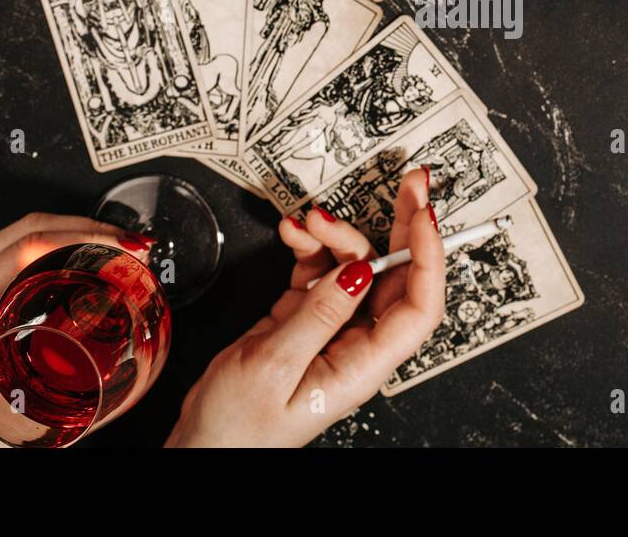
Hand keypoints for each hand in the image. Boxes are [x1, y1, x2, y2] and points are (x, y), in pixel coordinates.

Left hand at [0, 213, 146, 446]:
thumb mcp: (28, 396)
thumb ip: (70, 371)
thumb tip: (128, 343)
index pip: (29, 248)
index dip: (84, 237)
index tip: (121, 246)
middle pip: (28, 228)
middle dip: (88, 226)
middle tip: (129, 241)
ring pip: (19, 232)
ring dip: (72, 230)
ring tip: (113, 243)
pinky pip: (11, 249)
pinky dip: (53, 244)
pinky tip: (80, 256)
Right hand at [166, 168, 444, 446]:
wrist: (200, 443)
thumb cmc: (236, 428)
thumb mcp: (274, 367)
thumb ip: (318, 315)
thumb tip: (360, 271)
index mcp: (364, 366)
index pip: (418, 305)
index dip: (428, 256)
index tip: (422, 214)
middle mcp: (356, 345)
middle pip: (397, 276)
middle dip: (403, 226)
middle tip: (410, 185)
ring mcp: (332, 328)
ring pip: (355, 265)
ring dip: (336, 235)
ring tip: (308, 220)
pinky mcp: (303, 317)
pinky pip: (320, 270)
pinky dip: (308, 247)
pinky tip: (293, 233)